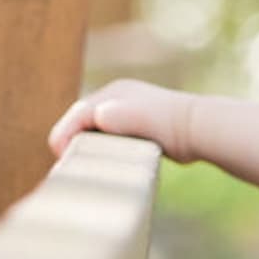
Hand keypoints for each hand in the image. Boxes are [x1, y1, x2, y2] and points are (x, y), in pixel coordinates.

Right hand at [47, 78, 196, 162]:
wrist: (201, 129)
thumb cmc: (170, 125)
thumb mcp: (140, 119)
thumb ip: (118, 117)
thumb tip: (99, 115)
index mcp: (113, 93)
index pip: (78, 112)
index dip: (64, 132)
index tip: (58, 154)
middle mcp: (118, 98)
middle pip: (83, 119)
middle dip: (70, 138)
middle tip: (63, 163)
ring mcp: (129, 110)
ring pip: (96, 128)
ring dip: (85, 143)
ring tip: (77, 165)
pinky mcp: (138, 126)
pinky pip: (110, 135)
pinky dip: (101, 147)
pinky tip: (102, 163)